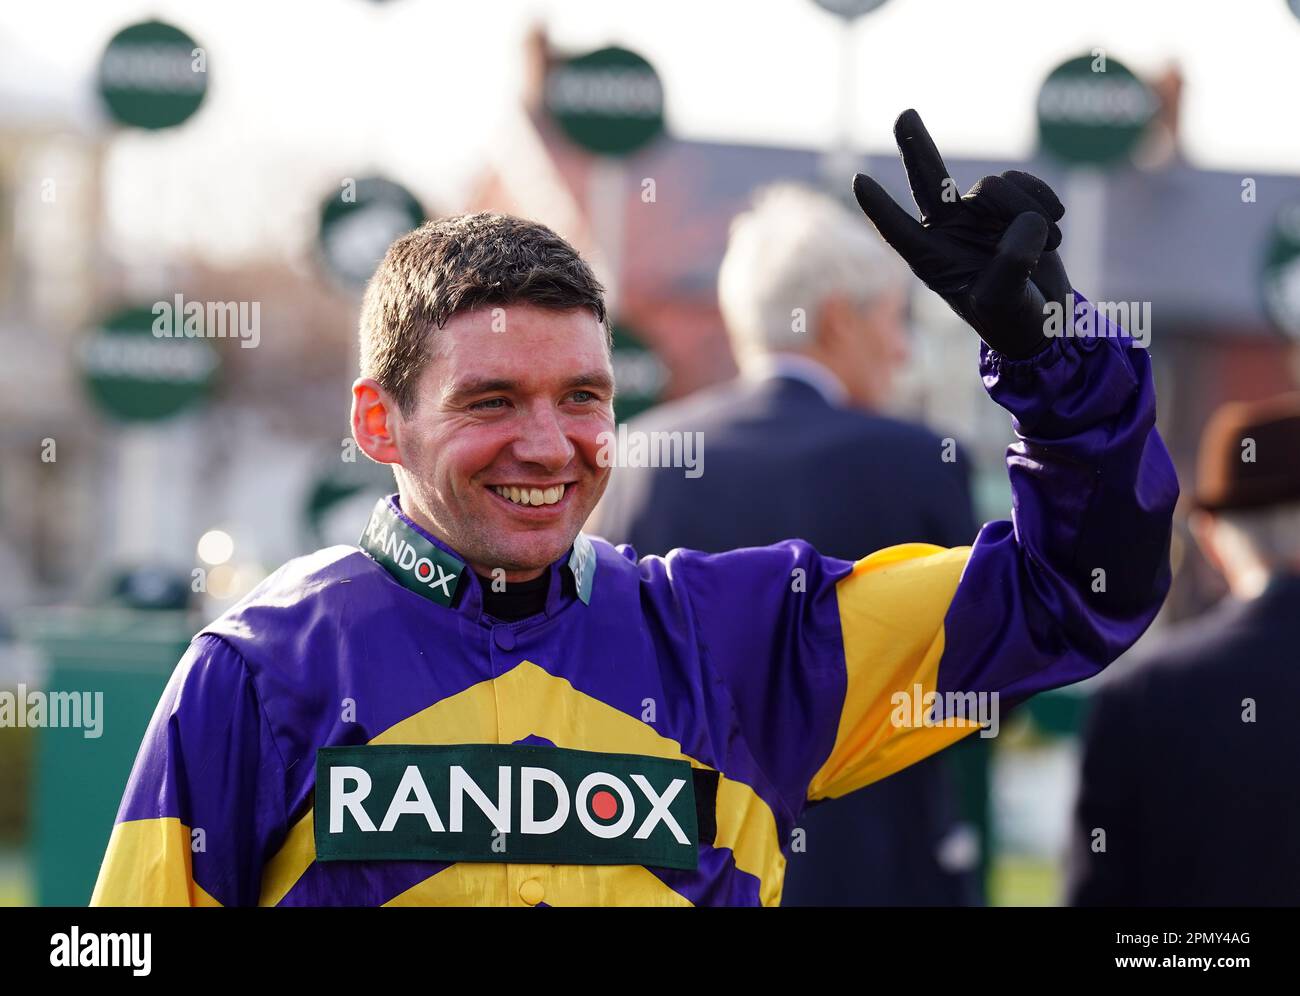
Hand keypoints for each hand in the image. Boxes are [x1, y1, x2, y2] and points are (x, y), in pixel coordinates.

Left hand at [853, 109, 1071, 358]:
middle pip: (928, 180)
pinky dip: (1044, 201)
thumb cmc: (1013, 321)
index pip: (900, 231)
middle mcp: (948, 231)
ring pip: (996, 187)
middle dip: (916, 146)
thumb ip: (1011, 266)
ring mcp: (977, 215)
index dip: (881, 207)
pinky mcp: (1008, 205)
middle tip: (904, 114)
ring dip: (1025, 210)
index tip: (859, 181)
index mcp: (932, 260)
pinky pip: (1024, 184)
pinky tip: (1055, 228)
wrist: (1045, 318)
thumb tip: (1025, 223)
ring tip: (1048, 243)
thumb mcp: (1007, 303)